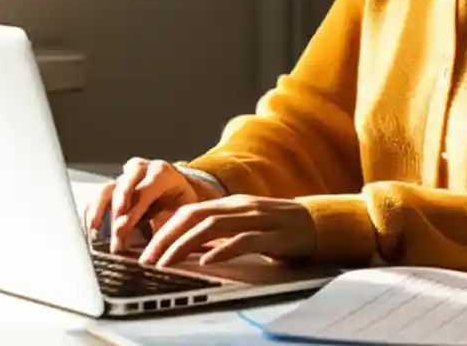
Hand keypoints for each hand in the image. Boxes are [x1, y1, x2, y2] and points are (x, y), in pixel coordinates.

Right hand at [84, 158, 224, 254]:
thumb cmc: (183, 201)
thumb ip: (174, 222)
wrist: (179, 188)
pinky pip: (99, 195)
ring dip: (99, 210)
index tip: (122, 229)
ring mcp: (125, 175)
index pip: (144, 191)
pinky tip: (90, 228)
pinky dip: (93, 210)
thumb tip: (162, 247)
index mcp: (162, 173)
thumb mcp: (186, 208)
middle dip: (116, 212)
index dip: (132, 211)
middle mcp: (141, 169)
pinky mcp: (114, 184)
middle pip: (122, 187)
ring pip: (107, 188)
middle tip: (114, 234)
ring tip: (94, 231)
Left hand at [138, 195, 315, 268]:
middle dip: (167, 237)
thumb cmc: (278, 229)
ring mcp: (257, 219)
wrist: (318, 224)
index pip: (190, 210)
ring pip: (213, 227)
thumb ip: (220, 232)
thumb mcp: (244, 225)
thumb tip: (189, 246)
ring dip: (185, 245)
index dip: (165, 228)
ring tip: (168, 262)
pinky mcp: (273, 235)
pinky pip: (244, 241)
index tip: (148, 249)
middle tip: (149, 258)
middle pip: (195, 216)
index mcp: (231, 204)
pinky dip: (223, 250)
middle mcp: (240, 207)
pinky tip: (208, 261)